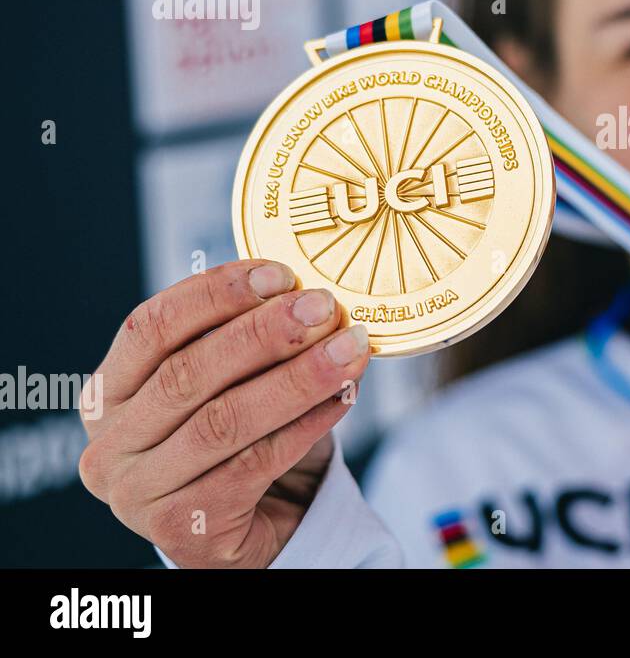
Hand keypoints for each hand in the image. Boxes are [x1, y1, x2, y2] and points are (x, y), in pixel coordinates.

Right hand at [79, 260, 370, 567]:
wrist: (247, 529)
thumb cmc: (237, 442)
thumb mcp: (228, 385)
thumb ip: (249, 342)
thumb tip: (310, 298)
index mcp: (109, 391)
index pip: (150, 327)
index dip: (216, 294)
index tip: (280, 273)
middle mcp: (110, 443)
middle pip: (188, 373)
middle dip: (263, 334)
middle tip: (322, 308)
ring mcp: (138, 492)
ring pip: (224, 421)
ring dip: (296, 378)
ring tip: (348, 349)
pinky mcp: (182, 528)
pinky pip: (255, 464)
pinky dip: (306, 424)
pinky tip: (342, 397)